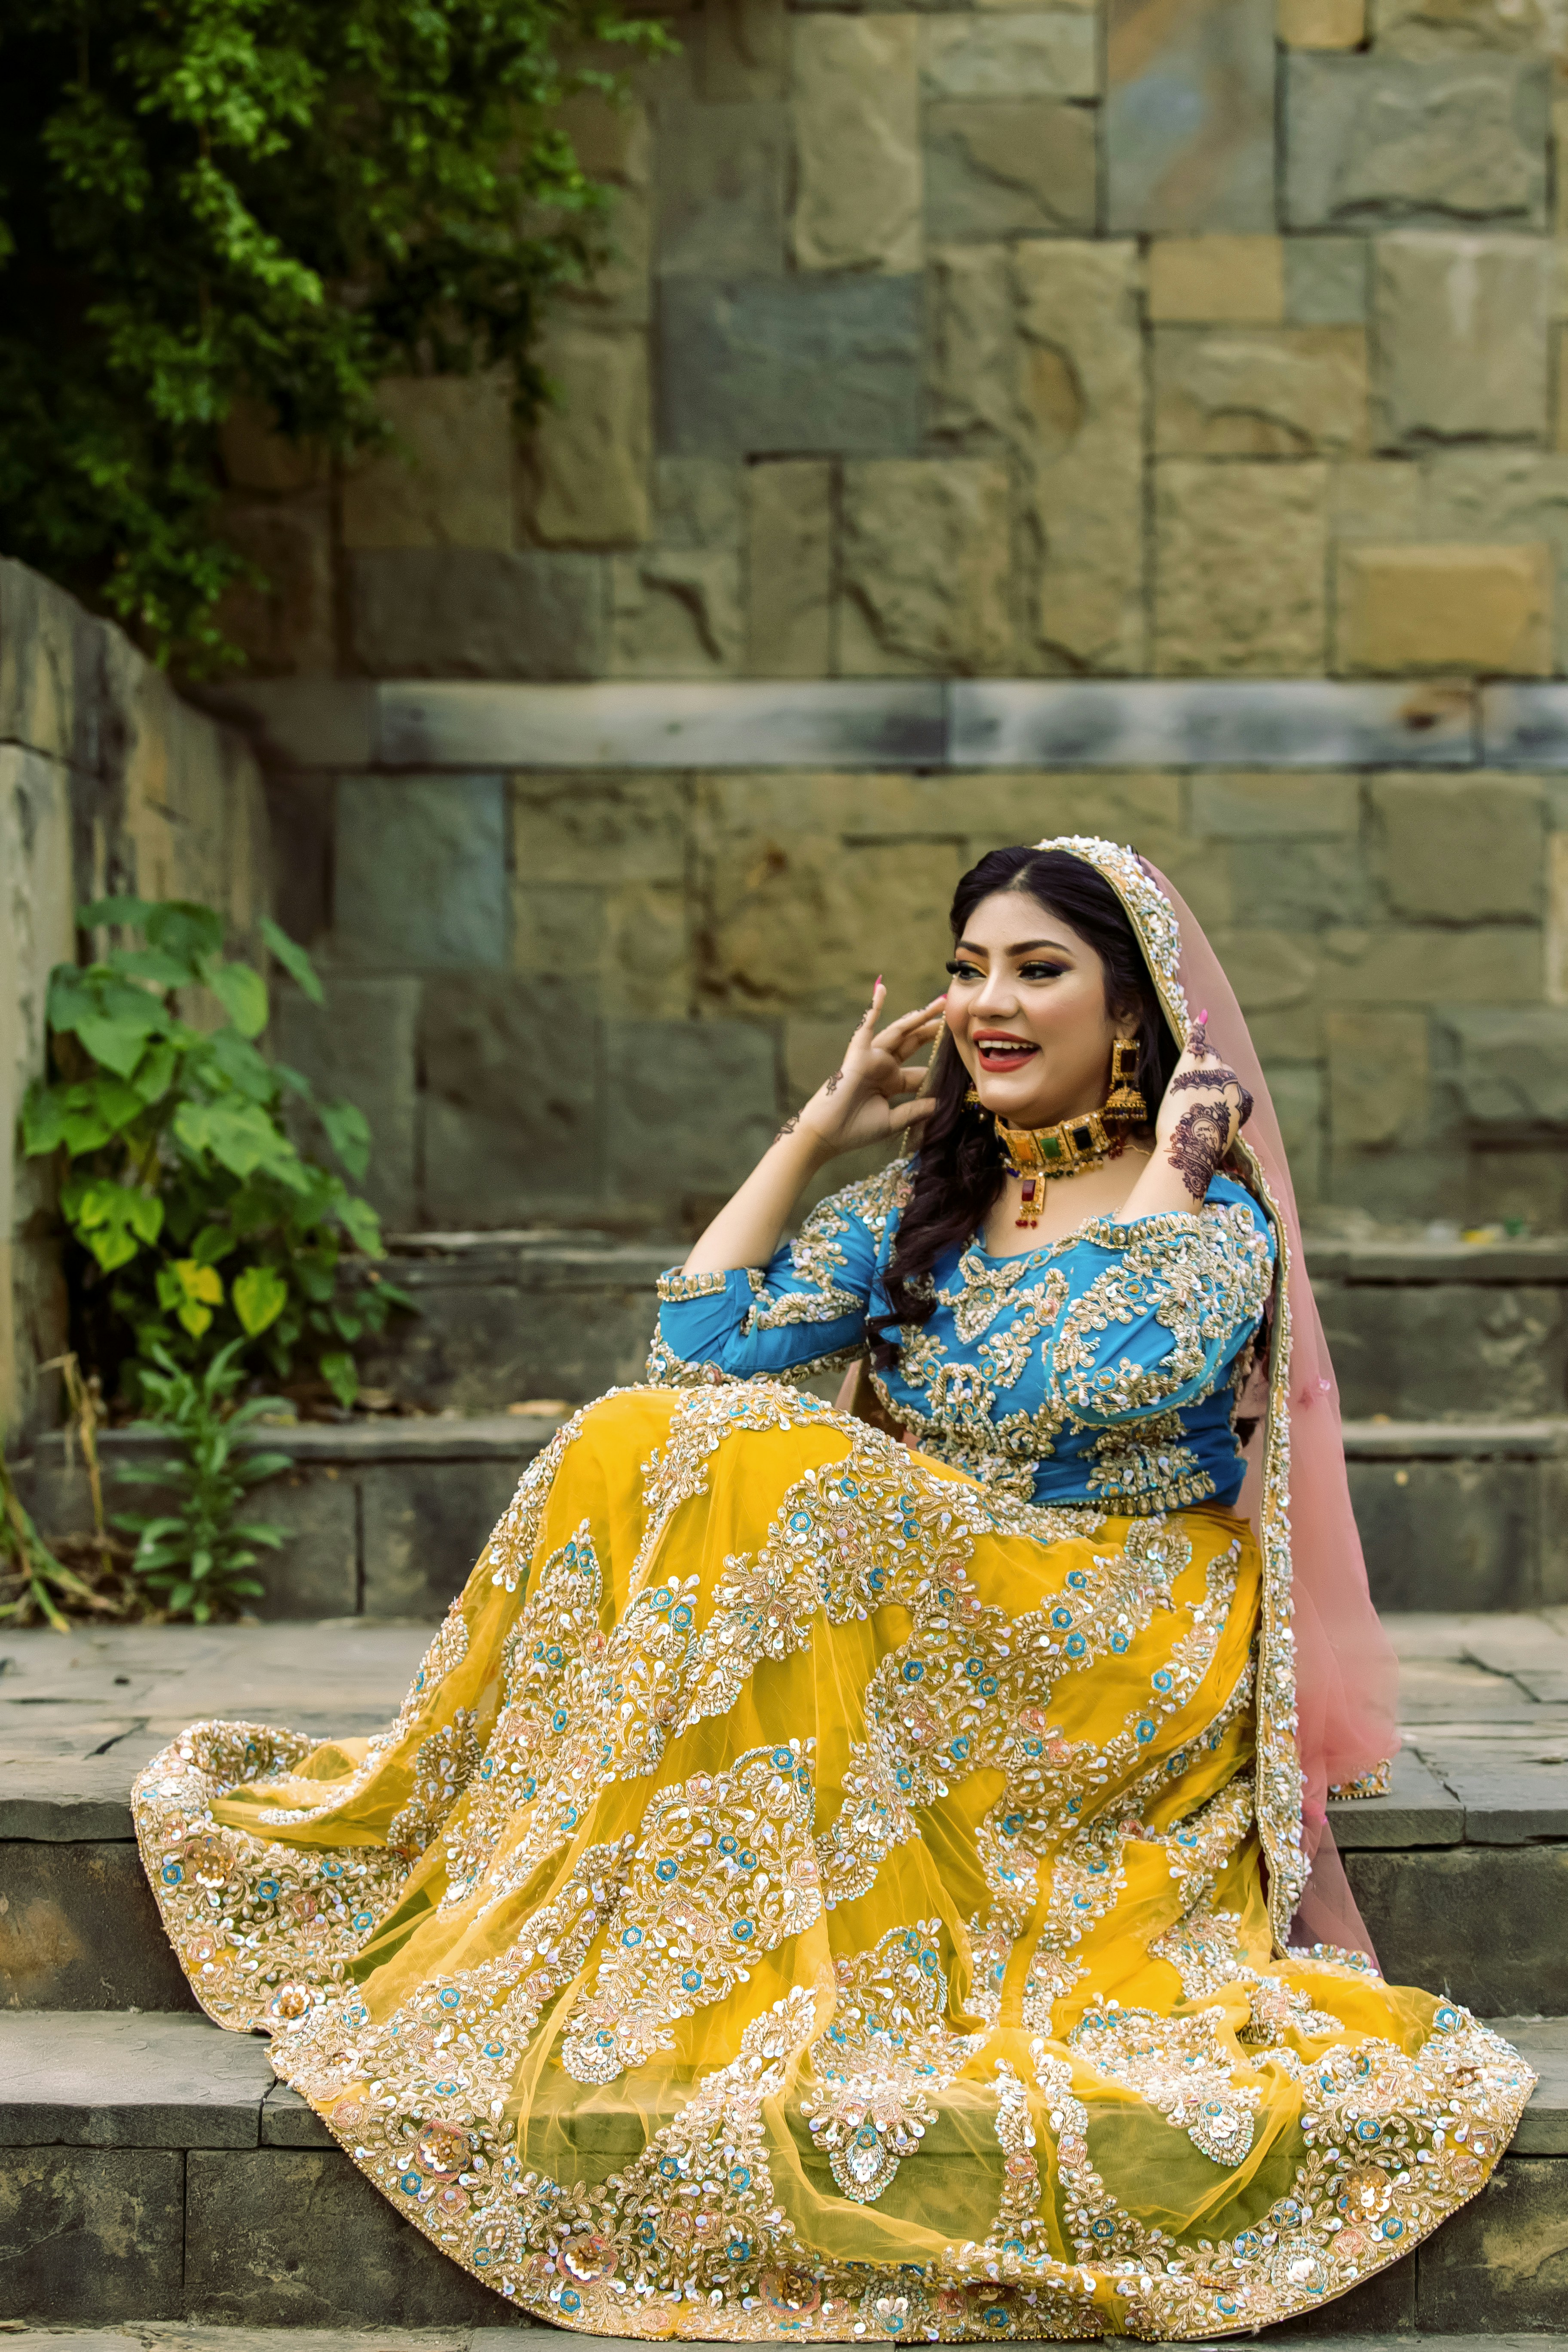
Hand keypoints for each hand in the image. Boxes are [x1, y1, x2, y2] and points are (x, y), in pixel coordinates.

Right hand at [795, 982, 944, 1160]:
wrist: (828, 1135)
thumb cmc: (855, 1131)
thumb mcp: (892, 1121)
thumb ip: (914, 1110)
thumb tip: (938, 1103)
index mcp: (891, 1083)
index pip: (920, 1073)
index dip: (938, 1070)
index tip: (960, 1065)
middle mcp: (883, 1067)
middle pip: (913, 1044)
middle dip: (932, 1031)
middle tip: (951, 1017)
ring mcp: (871, 1058)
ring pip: (899, 1032)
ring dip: (918, 1017)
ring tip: (938, 1004)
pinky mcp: (858, 1053)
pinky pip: (867, 1025)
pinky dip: (874, 1007)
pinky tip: (882, 989)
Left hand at [1154, 1011, 1252, 1202]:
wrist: (1188, 1146)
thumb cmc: (1201, 1150)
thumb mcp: (1222, 1140)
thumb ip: (1226, 1130)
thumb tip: (1232, 1155)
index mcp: (1244, 1100)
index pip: (1232, 1086)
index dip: (1218, 1094)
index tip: (1209, 1105)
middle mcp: (1233, 1081)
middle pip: (1221, 1069)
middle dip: (1209, 1078)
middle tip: (1194, 1097)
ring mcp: (1212, 1070)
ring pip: (1209, 1057)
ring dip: (1200, 1064)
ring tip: (1189, 1080)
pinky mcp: (1191, 1065)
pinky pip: (1198, 1040)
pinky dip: (1199, 1028)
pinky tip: (1201, 1016)